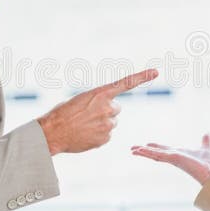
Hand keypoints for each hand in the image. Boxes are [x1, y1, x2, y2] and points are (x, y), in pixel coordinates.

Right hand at [38, 69, 157, 154]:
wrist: (53, 132)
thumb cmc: (63, 113)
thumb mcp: (82, 100)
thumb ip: (99, 102)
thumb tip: (110, 112)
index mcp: (101, 93)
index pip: (126, 83)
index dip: (142, 77)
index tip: (156, 72)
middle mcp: (108, 107)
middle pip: (116, 109)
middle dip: (106, 111)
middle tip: (89, 115)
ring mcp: (108, 124)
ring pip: (111, 122)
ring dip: (101, 123)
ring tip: (84, 125)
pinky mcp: (106, 139)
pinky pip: (106, 135)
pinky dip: (98, 135)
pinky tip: (85, 134)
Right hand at [130, 133, 209, 183]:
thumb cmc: (209, 163)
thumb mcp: (206, 148)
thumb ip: (205, 141)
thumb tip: (207, 134)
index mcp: (179, 154)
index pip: (164, 150)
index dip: (155, 147)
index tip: (147, 144)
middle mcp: (174, 156)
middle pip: (156, 152)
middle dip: (145, 151)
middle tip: (133, 149)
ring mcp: (172, 158)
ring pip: (154, 154)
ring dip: (143, 152)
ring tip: (132, 150)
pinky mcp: (173, 158)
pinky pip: (158, 155)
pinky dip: (148, 152)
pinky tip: (140, 150)